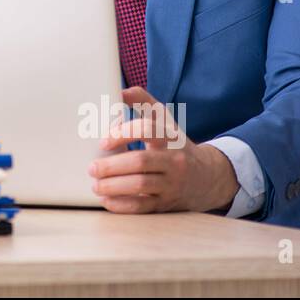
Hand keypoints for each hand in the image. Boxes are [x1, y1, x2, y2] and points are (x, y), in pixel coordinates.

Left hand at [88, 87, 239, 213]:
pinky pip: (142, 207)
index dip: (124, 133)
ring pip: (140, 186)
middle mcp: (173, 161)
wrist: (207, 177)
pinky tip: (106, 200)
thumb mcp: (165, 120)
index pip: (148, 130)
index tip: (103, 141)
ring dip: (113, 186)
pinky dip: (122, 205)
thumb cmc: (176, 144)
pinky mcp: (166, 204)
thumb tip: (118, 91)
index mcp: (170, 137)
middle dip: (112, 166)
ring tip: (95, 184)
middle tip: (92, 167)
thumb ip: (143, 101)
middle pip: (141, 162)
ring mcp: (171, 184)